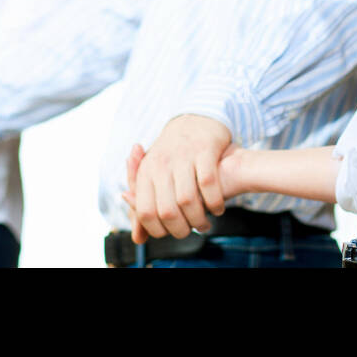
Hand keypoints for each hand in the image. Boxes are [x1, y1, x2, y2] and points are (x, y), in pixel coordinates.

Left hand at [121, 139, 242, 242]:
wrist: (195, 118)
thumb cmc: (174, 156)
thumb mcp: (154, 177)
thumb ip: (144, 207)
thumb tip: (138, 239)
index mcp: (146, 172)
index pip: (146, 212)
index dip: (158, 230)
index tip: (170, 232)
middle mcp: (161, 163)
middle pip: (167, 210)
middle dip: (181, 229)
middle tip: (191, 231)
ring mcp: (183, 155)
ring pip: (188, 200)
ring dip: (199, 219)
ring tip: (205, 223)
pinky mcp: (204, 149)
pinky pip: (208, 184)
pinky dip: (215, 202)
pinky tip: (218, 207)